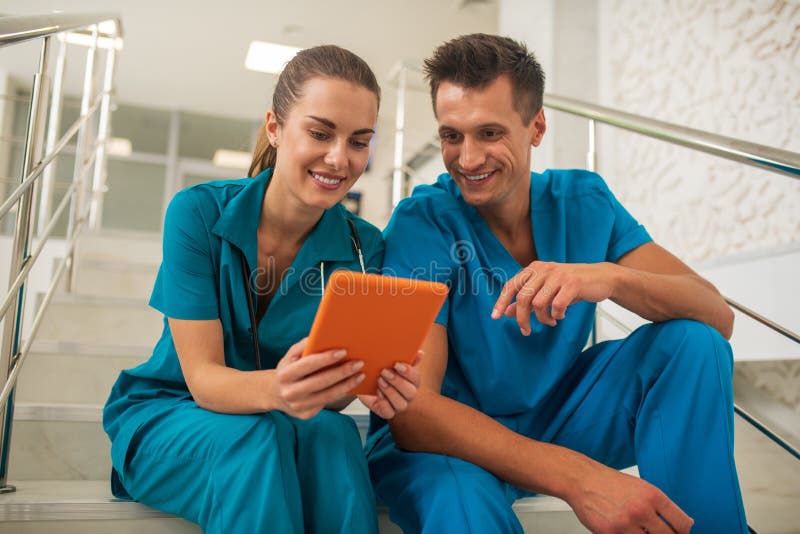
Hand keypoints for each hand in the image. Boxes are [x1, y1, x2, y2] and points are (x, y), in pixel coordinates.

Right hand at [271, 338, 365, 419]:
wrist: (274, 394)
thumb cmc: (287, 371)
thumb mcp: (290, 356)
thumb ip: (303, 346)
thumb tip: (319, 336)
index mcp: (285, 375)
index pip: (308, 364)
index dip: (326, 358)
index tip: (343, 351)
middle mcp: (290, 392)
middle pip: (321, 381)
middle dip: (342, 372)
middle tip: (358, 363)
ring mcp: (299, 406)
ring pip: (328, 395)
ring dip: (347, 384)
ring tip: (360, 375)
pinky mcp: (306, 414)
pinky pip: (328, 402)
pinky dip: (341, 393)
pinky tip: (350, 384)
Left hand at [358, 351, 422, 418]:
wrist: (370, 387)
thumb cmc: (385, 374)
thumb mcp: (394, 364)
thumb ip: (407, 358)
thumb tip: (420, 353)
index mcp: (413, 382)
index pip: (416, 378)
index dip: (408, 372)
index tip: (397, 365)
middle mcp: (408, 395)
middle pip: (410, 392)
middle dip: (397, 381)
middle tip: (384, 371)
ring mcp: (399, 405)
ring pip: (400, 403)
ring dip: (389, 391)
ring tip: (379, 380)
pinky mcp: (388, 413)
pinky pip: (388, 412)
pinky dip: (383, 403)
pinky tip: (377, 393)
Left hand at [492, 261, 617, 333]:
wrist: (601, 278)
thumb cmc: (571, 285)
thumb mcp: (546, 290)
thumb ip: (527, 300)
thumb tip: (507, 312)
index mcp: (534, 268)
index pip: (511, 285)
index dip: (501, 301)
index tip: (495, 317)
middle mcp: (544, 269)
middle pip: (523, 297)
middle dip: (522, 318)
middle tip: (526, 331)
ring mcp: (558, 275)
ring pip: (539, 304)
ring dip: (543, 318)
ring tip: (550, 321)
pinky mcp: (572, 284)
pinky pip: (556, 306)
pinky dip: (556, 316)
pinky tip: (561, 316)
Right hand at [567, 463, 692, 533]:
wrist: (582, 480)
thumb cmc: (610, 483)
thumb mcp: (641, 487)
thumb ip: (660, 505)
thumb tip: (683, 524)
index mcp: (653, 495)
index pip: (682, 524)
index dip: (683, 532)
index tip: (680, 533)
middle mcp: (642, 509)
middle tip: (660, 533)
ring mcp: (626, 524)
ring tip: (639, 530)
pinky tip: (625, 531)